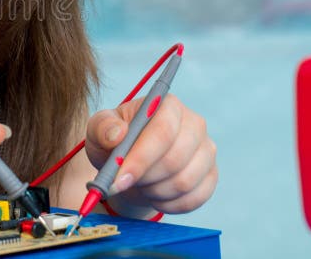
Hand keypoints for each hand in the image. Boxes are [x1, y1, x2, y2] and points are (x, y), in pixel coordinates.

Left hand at [85, 94, 216, 215]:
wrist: (130, 166)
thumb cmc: (114, 143)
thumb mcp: (99, 131)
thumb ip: (103, 128)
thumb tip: (118, 133)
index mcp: (167, 105)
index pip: (163, 131)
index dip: (142, 158)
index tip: (120, 178)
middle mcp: (194, 124)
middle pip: (176, 158)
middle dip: (145, 177)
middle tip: (125, 183)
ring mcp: (206, 150)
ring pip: (185, 181)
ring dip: (155, 191)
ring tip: (139, 185)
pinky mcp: (211, 175)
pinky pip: (194, 198)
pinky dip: (169, 204)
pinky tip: (153, 196)